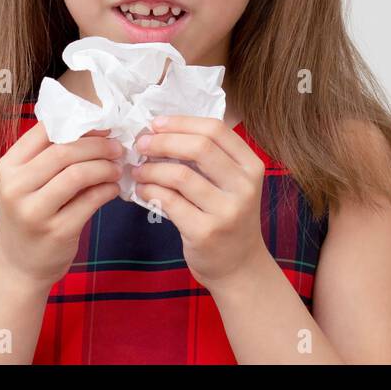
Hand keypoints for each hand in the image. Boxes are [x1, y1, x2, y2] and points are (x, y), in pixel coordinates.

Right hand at [0, 123, 123, 287]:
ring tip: (117, 168)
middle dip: (97, 145)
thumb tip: (96, 130)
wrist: (19, 267)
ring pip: (78, 174)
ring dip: (105, 167)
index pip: (45, 132)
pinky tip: (113, 188)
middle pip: (64, 151)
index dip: (79, 124)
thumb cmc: (29, 215)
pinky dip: (107, 189)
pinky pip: (90, 201)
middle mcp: (15, 187)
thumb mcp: (26, 183)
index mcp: (8, 167)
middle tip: (117, 147)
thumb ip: (49, 157)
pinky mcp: (57, 232)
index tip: (102, 126)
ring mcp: (34, 212)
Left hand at [131, 115, 269, 288]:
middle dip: (163, 141)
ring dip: (151, 168)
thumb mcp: (232, 183)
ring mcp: (227, 211)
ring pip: (180, 175)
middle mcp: (244, 187)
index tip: (156, 123)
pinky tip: (142, 189)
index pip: (215, 129)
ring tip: (138, 169)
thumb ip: (209, 157)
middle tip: (141, 144)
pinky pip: (169, 201)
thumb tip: (161, 129)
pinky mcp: (205, 232)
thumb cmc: (227, 216)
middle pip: (199, 147)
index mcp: (252, 166)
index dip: (181, 122)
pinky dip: (150, 190)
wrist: (239, 267)